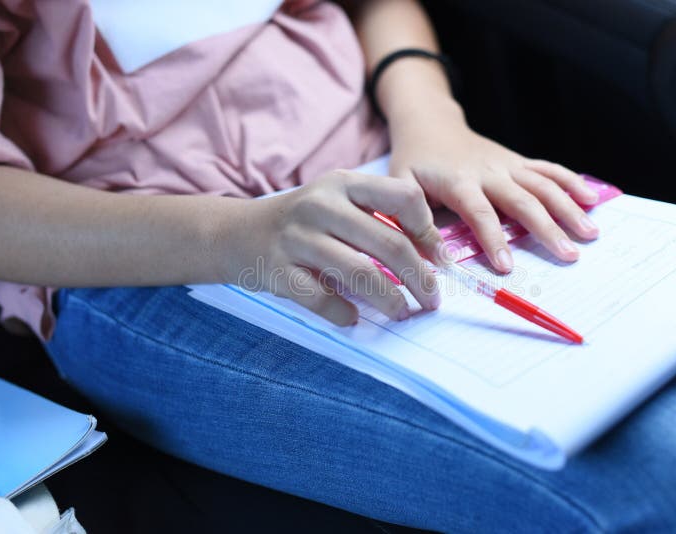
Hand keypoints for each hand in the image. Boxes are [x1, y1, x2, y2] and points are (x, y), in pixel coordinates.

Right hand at [225, 170, 443, 325]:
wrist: (236, 233)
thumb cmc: (303, 223)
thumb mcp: (338, 202)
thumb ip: (379, 217)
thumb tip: (433, 254)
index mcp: (344, 182)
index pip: (404, 196)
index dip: (429, 231)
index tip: (439, 259)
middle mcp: (321, 204)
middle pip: (390, 243)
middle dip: (420, 278)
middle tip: (432, 299)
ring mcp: (297, 237)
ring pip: (361, 274)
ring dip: (390, 300)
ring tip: (402, 312)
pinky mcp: (278, 269)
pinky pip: (322, 299)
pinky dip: (343, 314)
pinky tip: (351, 317)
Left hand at [389, 101, 600, 272]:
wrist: (430, 124)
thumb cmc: (414, 160)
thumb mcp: (401, 187)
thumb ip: (412, 219)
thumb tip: (428, 255)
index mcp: (458, 181)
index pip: (479, 213)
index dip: (493, 240)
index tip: (507, 267)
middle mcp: (489, 171)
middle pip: (523, 201)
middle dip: (547, 229)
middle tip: (568, 255)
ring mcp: (507, 164)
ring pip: (543, 185)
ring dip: (568, 209)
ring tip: (589, 234)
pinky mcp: (518, 161)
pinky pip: (549, 170)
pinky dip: (571, 182)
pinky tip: (592, 200)